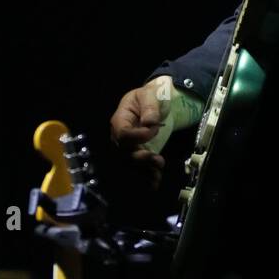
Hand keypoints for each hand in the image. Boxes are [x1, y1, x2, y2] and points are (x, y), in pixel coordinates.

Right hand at [109, 76, 168, 190]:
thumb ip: (150, 108)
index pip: (123, 134)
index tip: (154, 130)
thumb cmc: (151, 97)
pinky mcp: (139, 155)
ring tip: (158, 171)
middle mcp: (120, 137)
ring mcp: (129, 148)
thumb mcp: (150, 96)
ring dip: (144, 171)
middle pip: (124, 153)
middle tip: (158, 160)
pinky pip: (139, 169)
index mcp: (120, 120)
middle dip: (141, 159)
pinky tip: (156, 183)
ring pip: (131, 164)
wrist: (157, 104)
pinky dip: (147, 178)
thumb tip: (149, 123)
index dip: (137, 136)